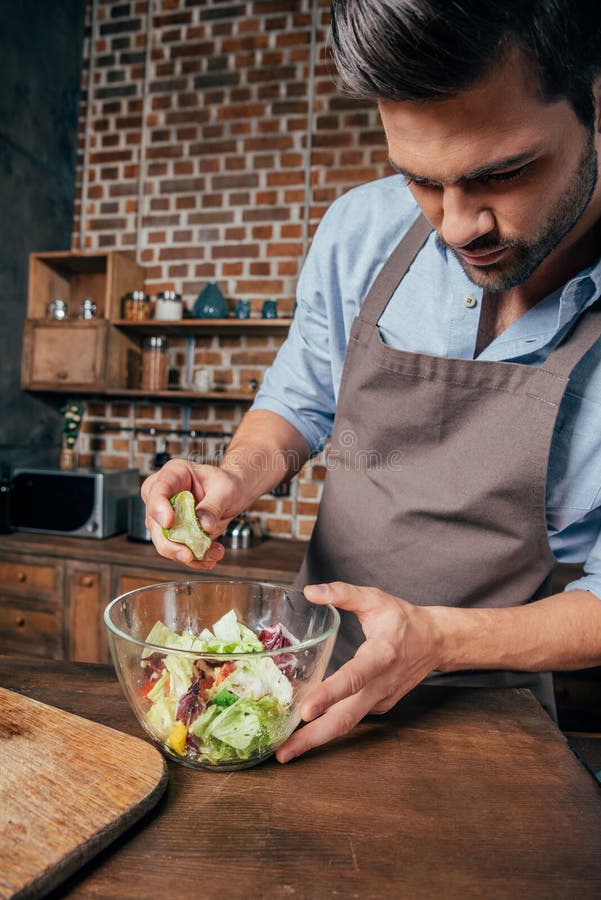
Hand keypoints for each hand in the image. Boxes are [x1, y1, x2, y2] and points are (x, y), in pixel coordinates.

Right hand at [141, 458, 244, 568]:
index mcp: (173, 474)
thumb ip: (213, 507)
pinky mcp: (174, 533)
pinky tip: (210, 559)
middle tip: (188, 554)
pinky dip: (194, 559)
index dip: (159, 507)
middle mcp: (164, 494)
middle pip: (154, 521)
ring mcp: (166, 515)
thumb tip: (204, 527)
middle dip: (170, 543)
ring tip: (213, 553)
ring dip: (186, 553)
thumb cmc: (227, 484)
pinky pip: (177, 550)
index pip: (158, 489)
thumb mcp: (226, 490)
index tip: (169, 523)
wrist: (234, 495)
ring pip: (164, 541)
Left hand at [276, 581, 441, 762]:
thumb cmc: (402, 619)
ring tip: (285, 753)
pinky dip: (327, 727)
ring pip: (346, 724)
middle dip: (313, 737)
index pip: (353, 677)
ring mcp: (381, 699)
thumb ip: (343, 593)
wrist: (435, 642)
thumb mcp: (375, 599)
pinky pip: (351, 718)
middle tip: (283, 754)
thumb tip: (311, 591)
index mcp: (382, 654)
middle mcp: (381, 684)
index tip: (306, 711)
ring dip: (316, 740)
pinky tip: (303, 732)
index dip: (330, 695)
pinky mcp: (379, 706)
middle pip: (346, 717)